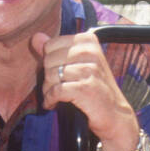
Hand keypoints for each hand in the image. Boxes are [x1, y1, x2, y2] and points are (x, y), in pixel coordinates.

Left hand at [31, 29, 141, 150]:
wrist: (114, 113)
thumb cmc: (94, 88)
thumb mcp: (76, 64)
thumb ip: (54, 50)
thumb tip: (35, 37)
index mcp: (88, 41)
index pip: (51, 45)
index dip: (49, 63)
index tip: (56, 74)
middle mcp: (90, 52)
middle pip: (49, 60)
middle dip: (48, 78)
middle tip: (55, 88)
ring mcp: (89, 70)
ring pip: (51, 75)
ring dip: (48, 91)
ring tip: (54, 97)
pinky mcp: (85, 88)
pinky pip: (55, 91)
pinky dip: (50, 100)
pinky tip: (53, 104)